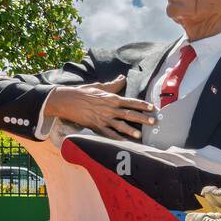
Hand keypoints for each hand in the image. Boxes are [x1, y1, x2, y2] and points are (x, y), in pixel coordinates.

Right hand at [43, 75, 158, 139]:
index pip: (131, 102)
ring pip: (120, 126)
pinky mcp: (96, 127)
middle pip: (129, 114)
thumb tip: (123, 77)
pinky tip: (125, 143)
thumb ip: (113, 84)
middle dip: (142, 119)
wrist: (67, 100)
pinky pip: (109, 134)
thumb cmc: (84, 93)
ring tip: (140, 136)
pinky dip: (117, 139)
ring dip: (131, 131)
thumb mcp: (100, 86)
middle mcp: (110, 109)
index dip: (142, 105)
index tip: (152, 108)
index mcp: (112, 98)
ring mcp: (103, 119)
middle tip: (153, 122)